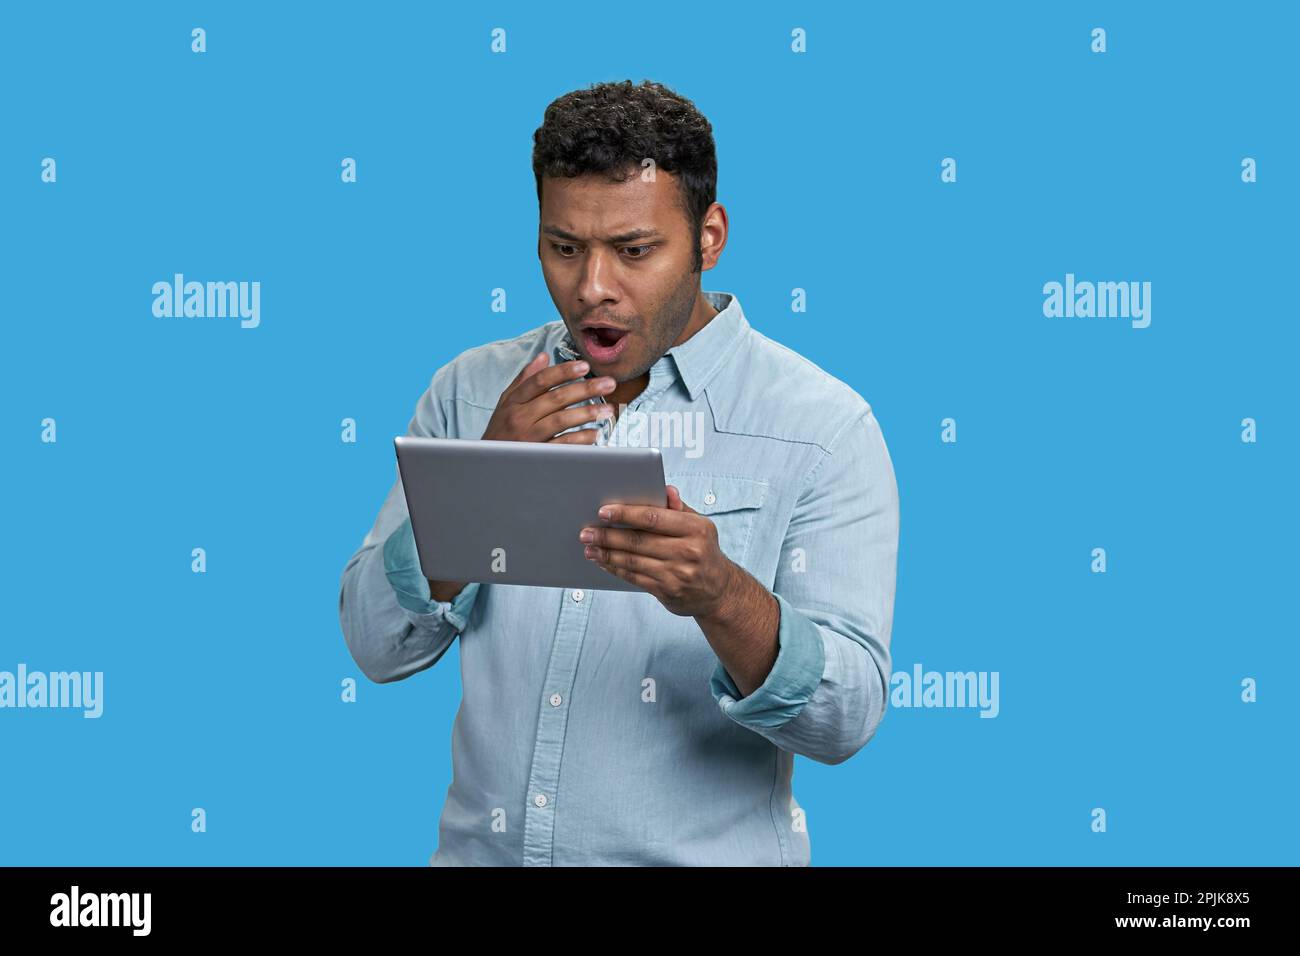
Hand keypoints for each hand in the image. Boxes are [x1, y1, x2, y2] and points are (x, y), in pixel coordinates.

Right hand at [481, 352, 616, 443]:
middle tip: (609, 383)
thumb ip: (524, 380)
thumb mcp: (506, 403)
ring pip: (561, 420)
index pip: (541, 380)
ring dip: (588, 413)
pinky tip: (595, 434)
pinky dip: (579, 439)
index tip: (585, 366)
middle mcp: (520, 418)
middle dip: (585, 389)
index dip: (563, 371)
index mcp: (514, 402)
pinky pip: (562, 445)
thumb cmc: (500, 431)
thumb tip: (543, 356)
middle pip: (556, 398)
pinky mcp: (537, 456)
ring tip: (608, 409)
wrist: (487, 466)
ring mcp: (528, 438)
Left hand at [579, 485, 738, 618]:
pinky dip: (616, 569)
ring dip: (607, 554)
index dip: (626, 514)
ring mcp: (678, 574)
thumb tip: (665, 490)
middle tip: (586, 532)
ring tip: (589, 547)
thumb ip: (679, 508)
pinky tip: (603, 562)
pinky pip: (635, 578)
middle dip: (608, 536)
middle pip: (639, 541)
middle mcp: (689, 552)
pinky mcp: (668, 591)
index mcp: (697, 529)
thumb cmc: (704, 550)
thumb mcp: (700, 525)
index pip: (655, 518)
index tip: (603, 511)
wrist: (719, 591)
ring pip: (633, 561)